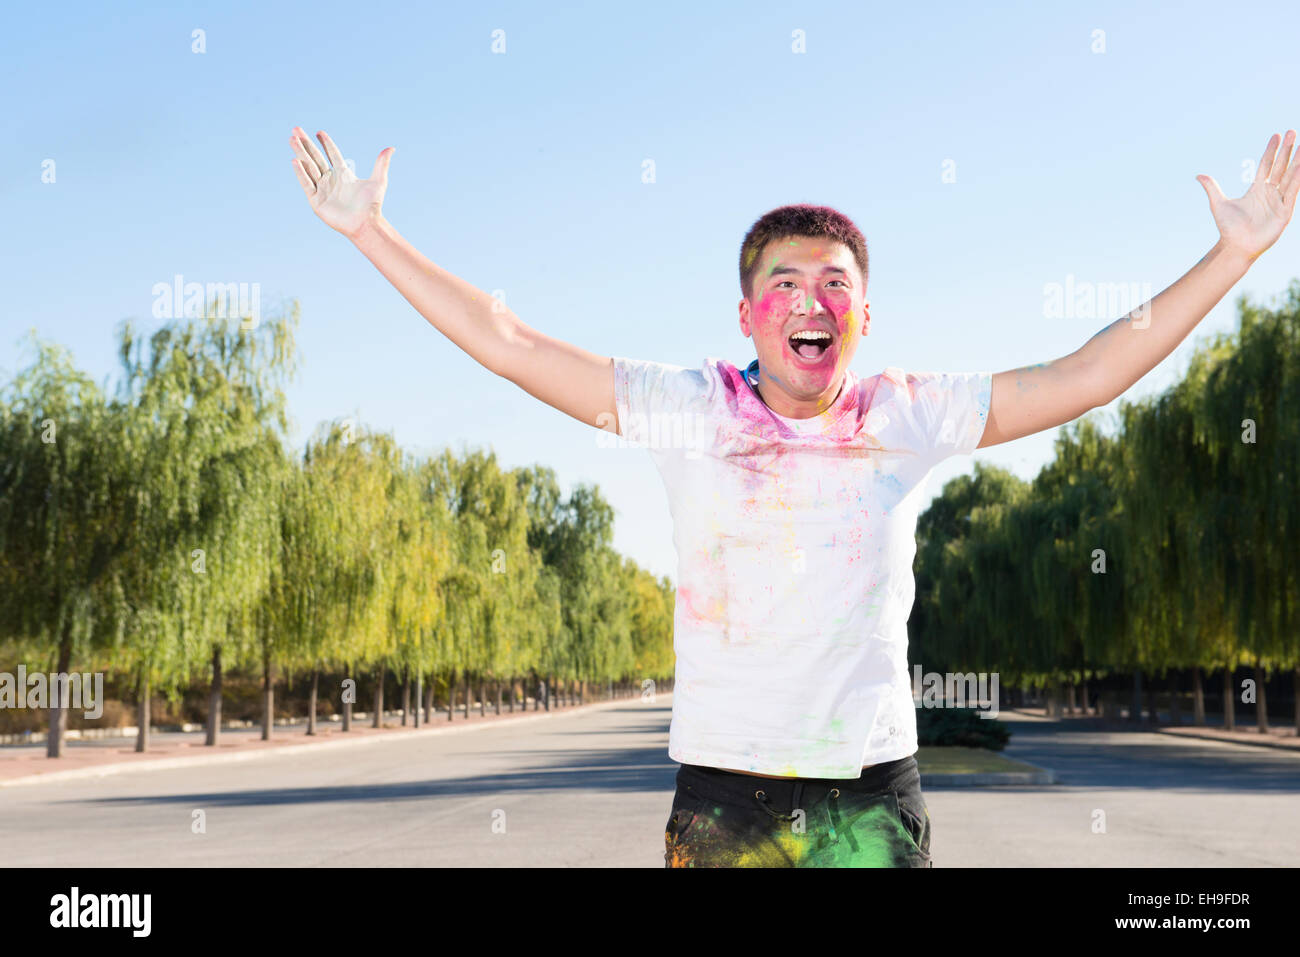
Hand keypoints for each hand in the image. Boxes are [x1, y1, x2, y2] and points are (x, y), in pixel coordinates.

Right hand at [290, 127, 393, 239]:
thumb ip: (382, 164)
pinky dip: (301, 173)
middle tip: (296, 129)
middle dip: (306, 144)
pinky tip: (295, 160)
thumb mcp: (378, 181)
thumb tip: (391, 148)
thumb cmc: (372, 205)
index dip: (326, 144)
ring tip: (292, 139)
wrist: (366, 223)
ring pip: (309, 167)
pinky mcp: (316, 201)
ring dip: (300, 153)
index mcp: (344, 175)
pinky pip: (306, 184)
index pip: (332, 155)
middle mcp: (331, 180)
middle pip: (316, 158)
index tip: (319, 132)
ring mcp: (322, 190)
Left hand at [1197, 130, 1298, 262]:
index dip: (1272, 151)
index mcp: (1257, 189)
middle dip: (1287, 150)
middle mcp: (1270, 193)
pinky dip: (1298, 180)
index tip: (1277, 135)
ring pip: (1290, 177)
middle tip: (1292, 131)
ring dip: (1297, 161)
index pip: (1267, 165)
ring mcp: (1279, 201)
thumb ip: (1212, 188)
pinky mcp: (1285, 212)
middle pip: (1280, 167)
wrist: (1236, 246)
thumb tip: (1199, 175)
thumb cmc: (1228, 227)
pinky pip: (1293, 192)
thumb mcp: (1218, 203)